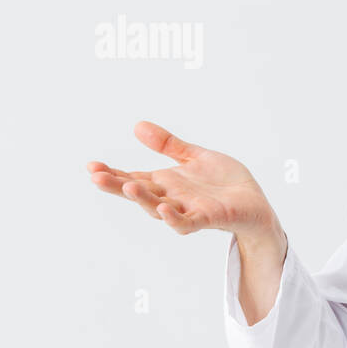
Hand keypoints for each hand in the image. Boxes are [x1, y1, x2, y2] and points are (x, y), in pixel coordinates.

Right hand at [86, 120, 278, 238]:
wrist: (255, 203)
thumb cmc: (224, 183)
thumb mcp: (195, 157)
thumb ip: (168, 145)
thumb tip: (137, 125)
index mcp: (166, 183)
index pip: (133, 177)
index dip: (113, 173)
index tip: (91, 165)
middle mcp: (171, 198)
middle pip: (139, 193)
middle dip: (117, 185)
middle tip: (95, 176)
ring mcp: (187, 210)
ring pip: (158, 208)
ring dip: (143, 199)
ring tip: (128, 186)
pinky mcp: (207, 218)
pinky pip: (187, 222)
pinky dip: (174, 218)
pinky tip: (165, 208)